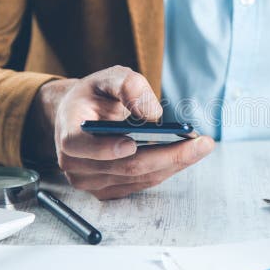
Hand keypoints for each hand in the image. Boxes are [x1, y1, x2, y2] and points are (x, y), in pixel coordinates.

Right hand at [24, 66, 213, 199]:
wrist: (82, 116)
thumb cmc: (96, 96)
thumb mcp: (110, 78)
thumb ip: (129, 86)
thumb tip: (152, 114)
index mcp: (68, 132)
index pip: (79, 146)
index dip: (106, 148)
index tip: (132, 143)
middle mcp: (74, 163)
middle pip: (125, 166)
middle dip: (168, 156)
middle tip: (202, 143)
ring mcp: (89, 181)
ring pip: (138, 177)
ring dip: (173, 164)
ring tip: (201, 147)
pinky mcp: (106, 191)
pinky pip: (141, 183)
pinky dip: (166, 170)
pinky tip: (186, 156)